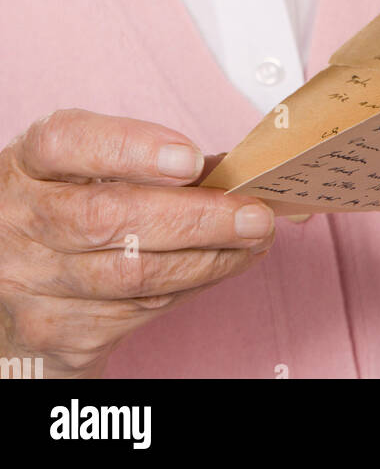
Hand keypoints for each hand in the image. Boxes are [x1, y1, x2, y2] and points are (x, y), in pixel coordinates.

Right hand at [0, 109, 275, 378]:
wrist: (7, 286)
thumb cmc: (59, 210)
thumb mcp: (81, 171)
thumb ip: (145, 160)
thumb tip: (232, 167)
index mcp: (27, 163)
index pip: (68, 142)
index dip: (132, 148)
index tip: (190, 159)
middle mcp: (17, 222)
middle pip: (109, 218)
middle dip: (197, 217)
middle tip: (255, 214)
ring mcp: (29, 284)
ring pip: (132, 275)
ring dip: (208, 260)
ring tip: (253, 242)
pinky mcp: (54, 335)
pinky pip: (135, 314)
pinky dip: (188, 289)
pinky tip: (217, 269)